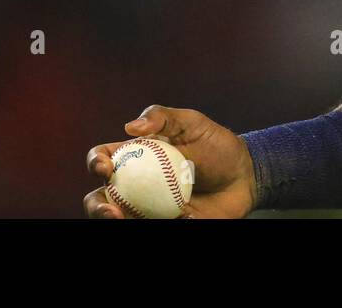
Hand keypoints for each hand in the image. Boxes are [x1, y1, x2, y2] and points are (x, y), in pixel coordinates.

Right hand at [83, 104, 256, 218]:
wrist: (245, 175)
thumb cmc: (216, 144)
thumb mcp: (191, 122)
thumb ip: (162, 117)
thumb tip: (130, 127)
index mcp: (135, 156)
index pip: (103, 159)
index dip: (96, 163)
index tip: (106, 170)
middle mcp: (136, 184)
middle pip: (100, 198)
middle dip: (97, 207)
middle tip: (112, 212)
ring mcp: (149, 207)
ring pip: (120, 218)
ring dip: (117, 220)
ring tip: (126, 220)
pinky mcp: (167, 222)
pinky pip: (154, 225)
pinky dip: (166, 221)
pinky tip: (186, 215)